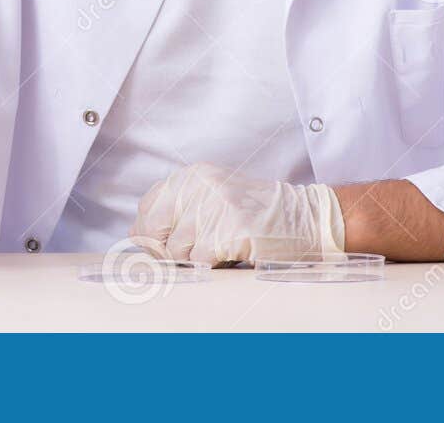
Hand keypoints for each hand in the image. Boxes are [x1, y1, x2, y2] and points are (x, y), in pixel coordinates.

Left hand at [130, 163, 344, 263]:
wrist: (306, 218)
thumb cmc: (259, 214)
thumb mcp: (214, 199)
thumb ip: (178, 211)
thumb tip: (137, 235)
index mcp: (192, 177)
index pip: (147, 208)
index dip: (149, 234)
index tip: (161, 246)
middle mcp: (199, 186)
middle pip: (154, 230)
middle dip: (167, 250)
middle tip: (194, 253)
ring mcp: (214, 207)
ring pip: (177, 250)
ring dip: (195, 260)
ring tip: (221, 250)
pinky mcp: (230, 231)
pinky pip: (200, 261)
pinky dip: (212, 266)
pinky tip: (231, 256)